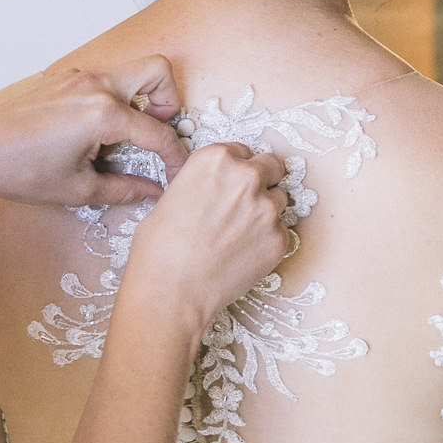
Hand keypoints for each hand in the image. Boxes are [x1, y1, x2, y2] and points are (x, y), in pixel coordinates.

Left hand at [0, 56, 188, 208]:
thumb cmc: (17, 171)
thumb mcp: (77, 189)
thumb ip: (124, 189)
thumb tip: (153, 192)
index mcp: (102, 113)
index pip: (158, 131)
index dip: (176, 156)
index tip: (179, 171)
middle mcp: (94, 84)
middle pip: (157, 72)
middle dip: (168, 102)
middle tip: (156, 133)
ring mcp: (77, 75)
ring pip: (130, 72)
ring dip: (139, 101)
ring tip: (121, 139)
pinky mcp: (62, 76)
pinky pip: (103, 79)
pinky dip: (112, 100)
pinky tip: (94, 134)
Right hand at [123, 143, 289, 338]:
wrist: (171, 291)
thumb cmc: (160, 250)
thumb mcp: (171, 198)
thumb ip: (203, 184)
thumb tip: (216, 191)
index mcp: (216, 160)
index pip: (243, 152)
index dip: (237, 169)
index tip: (232, 184)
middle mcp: (247, 177)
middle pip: (271, 168)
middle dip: (261, 182)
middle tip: (244, 205)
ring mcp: (267, 209)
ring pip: (280, 200)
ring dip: (266, 212)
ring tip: (239, 234)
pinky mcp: (279, 239)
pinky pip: (282, 232)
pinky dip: (267, 241)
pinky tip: (243, 254)